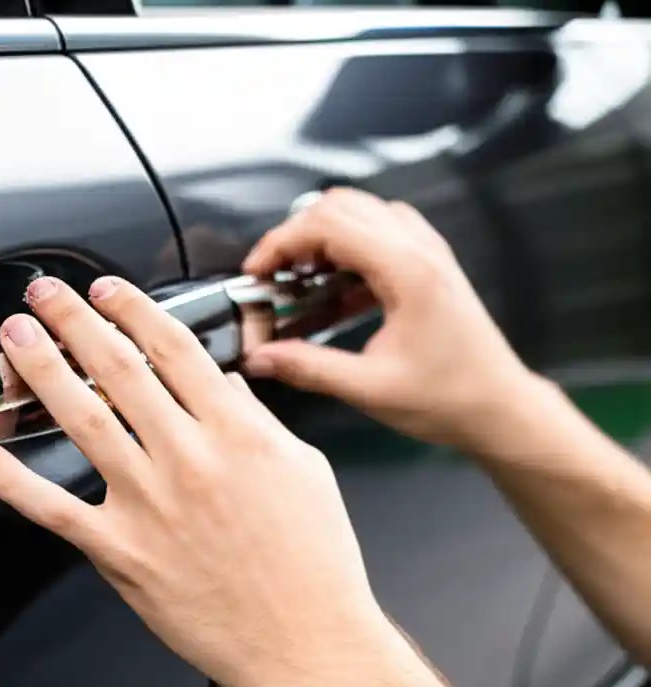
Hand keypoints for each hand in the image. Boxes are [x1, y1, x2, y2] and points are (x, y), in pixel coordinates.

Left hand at [0, 275, 463, 686]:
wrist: (306, 643)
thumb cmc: (311, 564)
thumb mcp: (303, 470)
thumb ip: (256, 419)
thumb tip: (222, 382)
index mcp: (237, 433)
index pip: (174, 348)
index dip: (133, 309)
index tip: (107, 289)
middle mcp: (189, 459)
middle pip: (120, 368)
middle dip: (75, 320)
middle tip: (45, 291)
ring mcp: (150, 503)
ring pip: (83, 419)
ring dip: (42, 371)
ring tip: (17, 337)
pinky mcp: (122, 551)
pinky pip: (56, 509)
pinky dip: (15, 482)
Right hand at [243, 187, 542, 453]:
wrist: (501, 407)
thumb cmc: (448, 399)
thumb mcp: (368, 389)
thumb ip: (308, 368)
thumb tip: (259, 358)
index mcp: (407, 272)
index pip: (328, 225)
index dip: (281, 242)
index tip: (256, 272)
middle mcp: (420, 249)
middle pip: (341, 207)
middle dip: (296, 235)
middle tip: (272, 275)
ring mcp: (428, 251)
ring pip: (360, 212)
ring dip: (321, 238)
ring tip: (297, 280)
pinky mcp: (429, 264)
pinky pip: (378, 232)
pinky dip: (346, 249)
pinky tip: (331, 289)